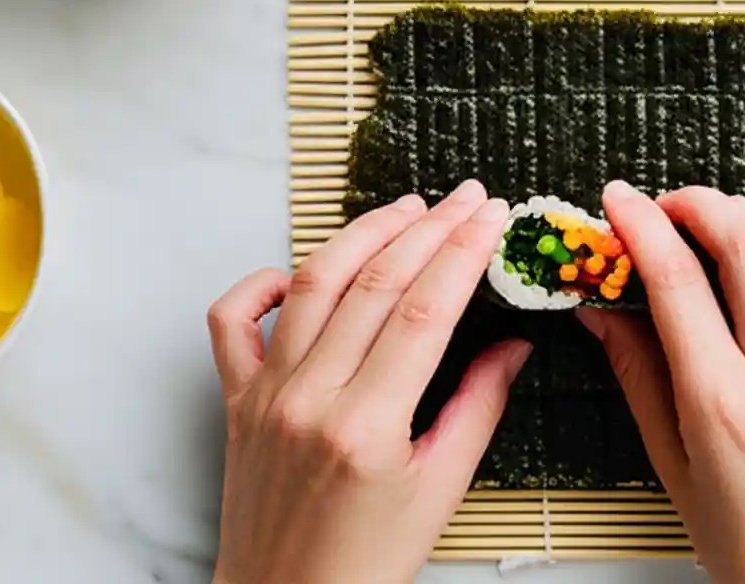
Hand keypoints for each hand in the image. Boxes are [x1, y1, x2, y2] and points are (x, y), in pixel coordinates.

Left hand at [208, 181, 528, 583]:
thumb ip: (478, 408)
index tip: (492, 217)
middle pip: (374, 284)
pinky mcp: (236, 400)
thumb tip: (512, 344)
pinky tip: (302, 269)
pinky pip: (233, 322)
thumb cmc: (366, 564)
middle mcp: (310, 399)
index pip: (426, 310)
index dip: (464, 252)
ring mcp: (266, 394)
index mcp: (368, 427)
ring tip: (405, 207)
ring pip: (312, 284)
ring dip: (362, 235)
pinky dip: (262, 283)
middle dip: (428, 228)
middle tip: (466, 197)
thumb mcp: (441, 492)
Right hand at [579, 182, 744, 583]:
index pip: (675, 281)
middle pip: (744, 241)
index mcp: (720, 404)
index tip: (618, 200)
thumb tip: (598, 307)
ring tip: (714, 225)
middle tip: (666, 206)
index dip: (640, 225)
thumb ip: (636, 373)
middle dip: (697, 203)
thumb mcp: (670, 462)